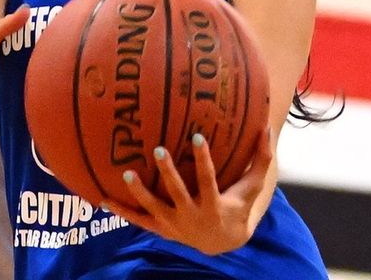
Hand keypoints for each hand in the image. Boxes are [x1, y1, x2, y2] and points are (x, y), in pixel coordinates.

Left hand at [104, 130, 274, 255]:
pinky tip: (103, 199)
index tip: (196, 137)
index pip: (208, 180)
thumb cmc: (237, 206)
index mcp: (214, 204)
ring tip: (127, 173)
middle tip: (158, 150)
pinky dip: (122, 211)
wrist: (222, 242)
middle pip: (178, 193)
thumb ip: (261, 158)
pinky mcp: (161, 229)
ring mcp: (174, 224)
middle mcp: (192, 216)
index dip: (203, 159)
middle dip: (168, 173)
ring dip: (139, 192)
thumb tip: (267, 127)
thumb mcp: (251, 187)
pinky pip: (138, 221)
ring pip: (154, 208)